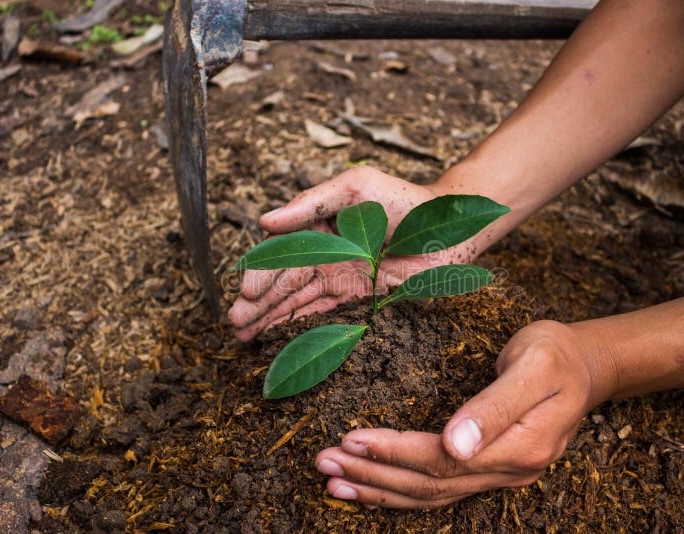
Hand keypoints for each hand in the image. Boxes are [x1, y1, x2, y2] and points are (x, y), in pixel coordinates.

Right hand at [228, 166, 478, 340]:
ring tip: (244, 336)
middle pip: (283, 282)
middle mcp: (325, 254)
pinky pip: (323, 313)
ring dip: (270, 318)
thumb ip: (311, 203)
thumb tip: (265, 221)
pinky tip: (276, 336)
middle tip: (235, 324)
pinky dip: (298, 324)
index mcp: (318, 227)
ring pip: (297, 300)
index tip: (246, 293)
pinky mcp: (359, 298)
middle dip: (257, 303)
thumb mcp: (354, 187)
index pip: (281, 253)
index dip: (261, 273)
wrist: (448, 228)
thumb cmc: (402, 199)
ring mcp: (340, 278)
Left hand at [314, 320, 616, 508]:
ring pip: (431, 494)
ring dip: (380, 490)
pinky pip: (441, 491)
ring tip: (334, 481)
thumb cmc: (557, 355)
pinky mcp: (490, 469)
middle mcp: (509, 471)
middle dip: (374, 473)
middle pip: (430, 483)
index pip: (444, 460)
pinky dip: (403, 494)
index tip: (352, 440)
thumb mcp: (535, 365)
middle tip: (324, 461)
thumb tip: (455, 444)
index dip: (396, 453)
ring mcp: (501, 476)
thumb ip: (496, 405)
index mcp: (521, 446)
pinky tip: (372, 491)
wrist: (586, 367)